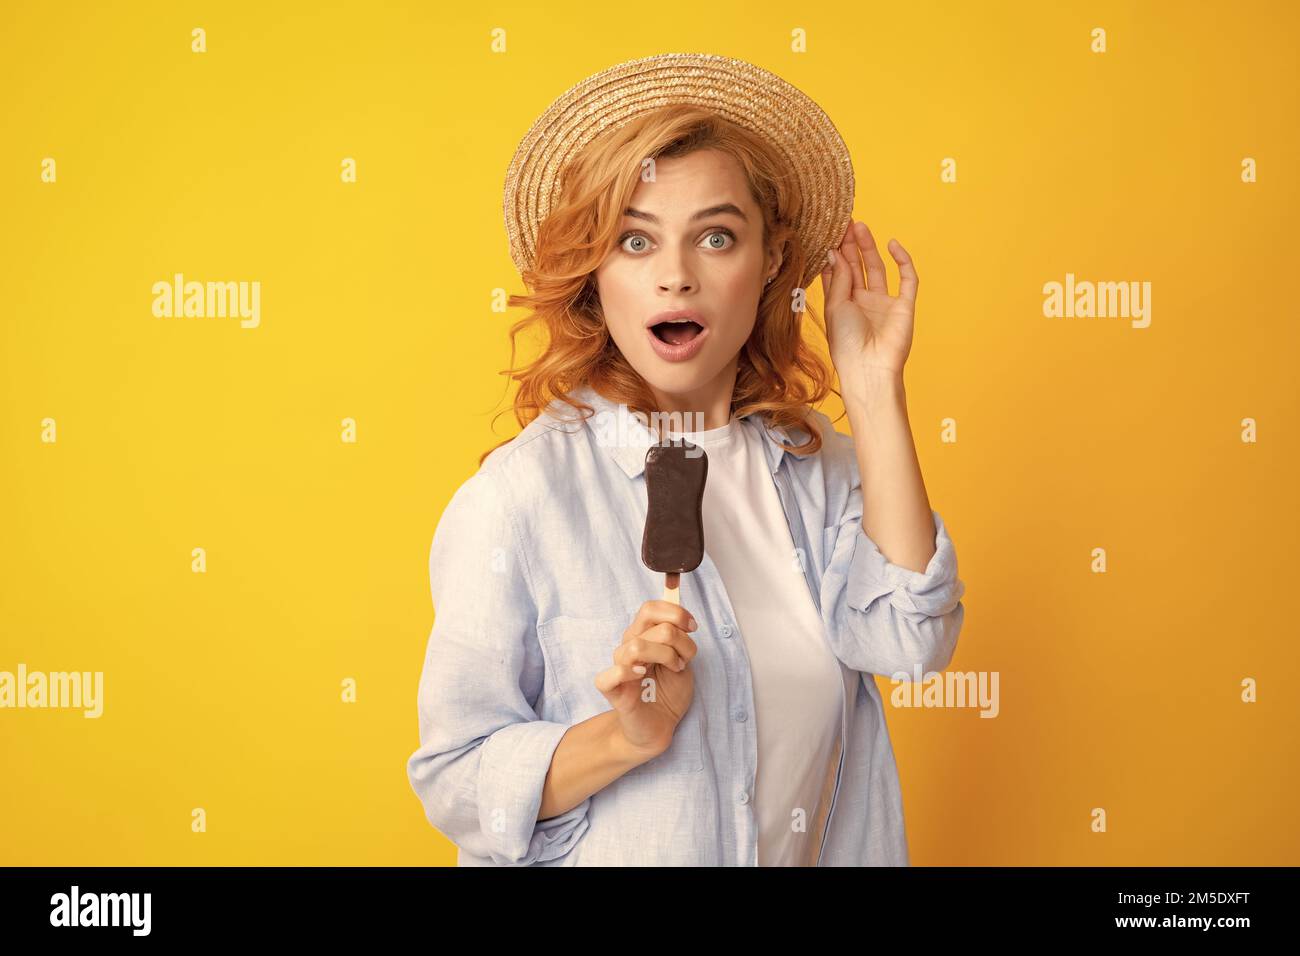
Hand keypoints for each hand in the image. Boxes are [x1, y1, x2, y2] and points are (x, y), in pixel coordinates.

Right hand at [594, 600, 697, 758]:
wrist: (659, 727)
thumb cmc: (668, 692)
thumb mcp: (682, 660)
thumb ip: (679, 639)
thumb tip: (683, 618)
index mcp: (643, 636)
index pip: (650, 608)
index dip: (675, 612)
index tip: (692, 627)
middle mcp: (629, 646)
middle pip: (652, 624)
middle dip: (680, 640)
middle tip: (685, 660)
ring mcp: (619, 667)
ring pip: (638, 646)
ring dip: (666, 657)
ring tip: (675, 670)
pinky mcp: (612, 690)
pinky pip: (613, 673)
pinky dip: (630, 672)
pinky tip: (643, 677)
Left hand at [819, 219, 917, 390]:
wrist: (869, 368)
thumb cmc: (846, 343)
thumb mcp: (836, 306)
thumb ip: (839, 278)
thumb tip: (836, 252)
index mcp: (842, 305)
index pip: (838, 274)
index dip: (835, 254)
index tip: (828, 233)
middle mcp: (862, 302)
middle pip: (857, 267)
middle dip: (850, 246)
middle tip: (845, 223)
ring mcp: (884, 303)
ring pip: (877, 268)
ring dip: (869, 247)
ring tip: (860, 226)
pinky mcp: (904, 305)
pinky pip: (907, 279)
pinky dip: (903, 261)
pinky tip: (892, 245)